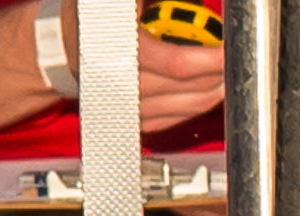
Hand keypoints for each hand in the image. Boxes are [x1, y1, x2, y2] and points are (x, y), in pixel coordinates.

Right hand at [53, 0, 228, 130]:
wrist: (62, 44)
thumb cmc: (92, 16)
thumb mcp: (117, 2)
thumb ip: (152, 2)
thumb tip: (179, 2)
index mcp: (120, 49)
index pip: (177, 63)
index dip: (209, 59)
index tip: (229, 51)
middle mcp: (125, 82)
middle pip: (189, 87)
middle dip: (219, 74)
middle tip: (237, 60)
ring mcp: (132, 106)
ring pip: (188, 106)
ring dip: (214, 92)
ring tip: (227, 75)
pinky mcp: (138, 120)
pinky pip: (178, 119)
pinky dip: (198, 106)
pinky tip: (210, 92)